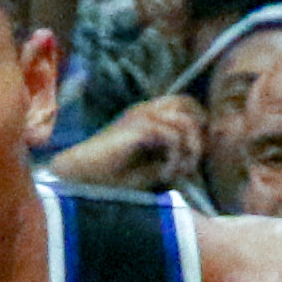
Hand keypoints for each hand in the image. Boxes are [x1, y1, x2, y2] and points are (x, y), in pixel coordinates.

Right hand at [44, 94, 203, 193]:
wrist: (82, 175)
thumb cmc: (110, 176)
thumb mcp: (149, 169)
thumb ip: (170, 160)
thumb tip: (192, 162)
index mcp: (147, 116)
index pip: (185, 105)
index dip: (199, 125)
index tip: (195, 155)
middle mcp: (146, 110)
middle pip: (189, 105)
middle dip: (198, 134)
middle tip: (191, 162)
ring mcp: (141, 115)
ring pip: (184, 122)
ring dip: (189, 151)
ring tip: (178, 173)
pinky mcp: (137, 127)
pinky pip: (171, 137)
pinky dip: (175, 159)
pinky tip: (165, 175)